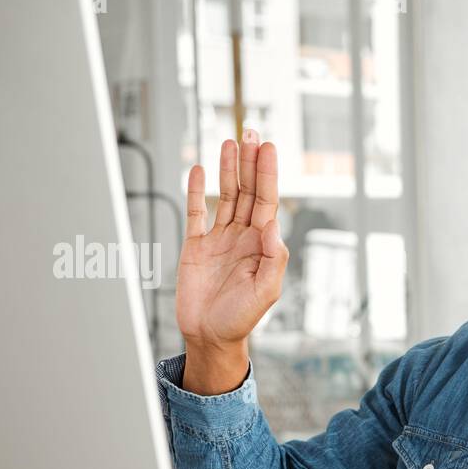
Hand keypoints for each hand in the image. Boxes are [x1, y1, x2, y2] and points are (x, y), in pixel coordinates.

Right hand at [176, 132, 288, 351]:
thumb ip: (272, 257)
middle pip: (248, 191)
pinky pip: (195, 212)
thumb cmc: (240, 318)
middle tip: (252, 132)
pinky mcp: (195, 246)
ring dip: (229, 169)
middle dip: (250, 162)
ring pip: (225, 195)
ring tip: (232, 142)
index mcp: (261, 245)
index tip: (268, 148)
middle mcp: (242, 237)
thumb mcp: (265, 291)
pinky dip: (196, 191)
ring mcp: (219, 239)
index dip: (267, 173)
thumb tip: (271, 222)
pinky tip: (201, 170)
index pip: (266, 201)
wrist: (210, 337)